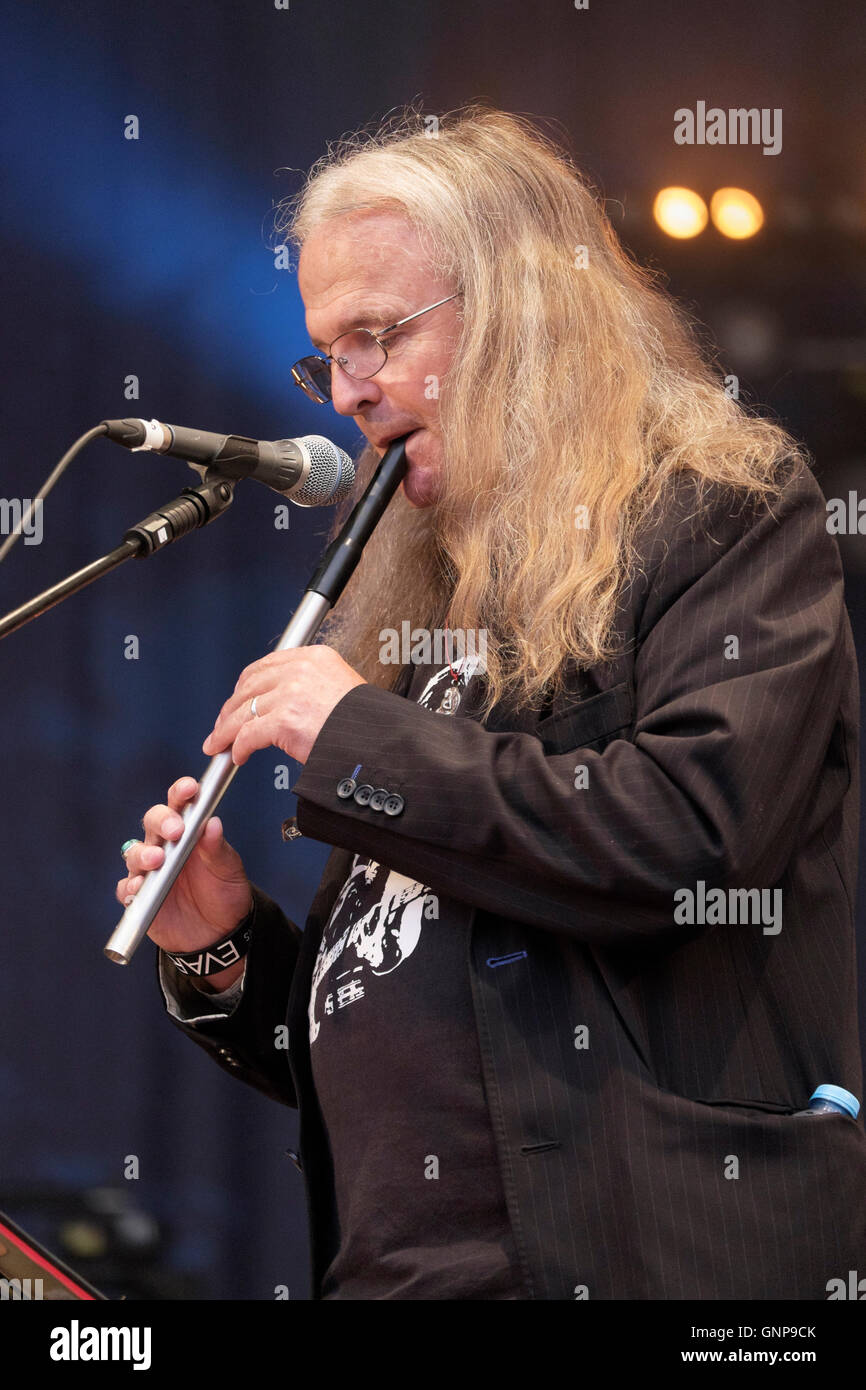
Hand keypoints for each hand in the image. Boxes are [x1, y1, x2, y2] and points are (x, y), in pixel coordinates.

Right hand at [116, 776, 252, 955]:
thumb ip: (218, 849)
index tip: (191, 789)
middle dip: (162, 822)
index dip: (182, 793)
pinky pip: (126, 889)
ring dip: (142, 853)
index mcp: (188, 832)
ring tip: (156, 860)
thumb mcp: (229, 870)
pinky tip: (138, 888)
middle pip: (152, 823)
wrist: (220, 934)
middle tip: (176, 830)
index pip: (180, 805)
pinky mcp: (140, 898)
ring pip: (134, 853)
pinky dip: (129, 887)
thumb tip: (212, 822)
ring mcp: (150, 871)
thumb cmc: (225, 893)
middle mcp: (165, 847)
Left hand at [201, 646, 365, 765]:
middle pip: (249, 686)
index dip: (244, 686)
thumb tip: (281, 704)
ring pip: (243, 712)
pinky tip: (238, 756)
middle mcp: (301, 670)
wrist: (381, 744)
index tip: (236, 700)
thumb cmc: (365, 725)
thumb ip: (311, 687)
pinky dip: (238, 747)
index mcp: (314, 657)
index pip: (265, 666)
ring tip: (220, 745)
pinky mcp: (285, 720)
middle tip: (222, 726)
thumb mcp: (341, 688)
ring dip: (226, 731)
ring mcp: (291, 693)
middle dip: (229, 710)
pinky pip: (249, 735)